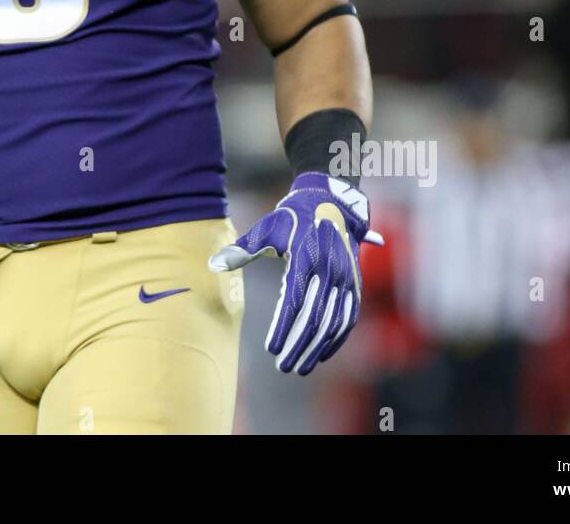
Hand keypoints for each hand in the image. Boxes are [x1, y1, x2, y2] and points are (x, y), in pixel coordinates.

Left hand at [209, 173, 382, 375]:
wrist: (331, 202)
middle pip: (315, 318)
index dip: (283, 327)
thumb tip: (214, 265)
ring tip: (300, 366)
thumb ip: (242, 249)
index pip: (295, 301)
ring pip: (333, 322)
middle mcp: (329, 270)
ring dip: (317, 348)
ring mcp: (345, 278)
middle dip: (299, 345)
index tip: (271, 348)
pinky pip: (348, 317)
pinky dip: (336, 338)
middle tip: (283, 366)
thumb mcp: (268, 228)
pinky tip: (322, 354)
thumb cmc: (293, 217)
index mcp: (307, 258)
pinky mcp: (354, 284)